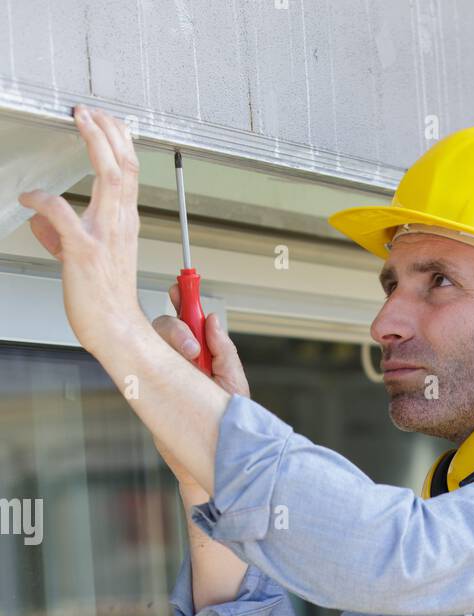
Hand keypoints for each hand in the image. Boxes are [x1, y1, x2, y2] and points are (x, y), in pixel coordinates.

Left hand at [18, 105, 146, 355]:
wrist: (117, 331)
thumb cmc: (107, 301)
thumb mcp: (88, 260)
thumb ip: (64, 235)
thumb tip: (41, 222)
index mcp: (125, 224)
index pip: (129, 173)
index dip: (117, 141)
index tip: (103, 121)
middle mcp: (119, 224)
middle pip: (123, 165)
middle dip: (107, 130)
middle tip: (89, 111)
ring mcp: (104, 236)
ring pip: (108, 177)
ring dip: (95, 143)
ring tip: (81, 120)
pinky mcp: (84, 251)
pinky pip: (61, 213)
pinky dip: (42, 200)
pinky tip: (29, 197)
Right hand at [150, 286, 250, 491]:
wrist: (212, 460)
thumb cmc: (227, 424)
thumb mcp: (233, 384)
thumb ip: (224, 351)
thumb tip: (213, 319)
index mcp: (201, 355)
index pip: (188, 321)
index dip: (183, 302)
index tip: (180, 290)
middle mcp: (179, 361)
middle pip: (164, 329)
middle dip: (175, 328)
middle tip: (191, 346)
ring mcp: (162, 375)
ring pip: (150, 345)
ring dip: (167, 346)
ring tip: (189, 360)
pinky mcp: (148, 391)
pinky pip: (138, 369)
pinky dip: (142, 362)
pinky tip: (154, 364)